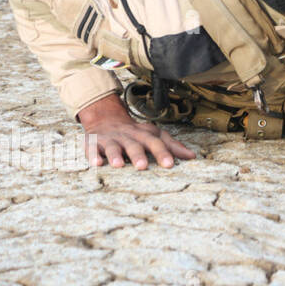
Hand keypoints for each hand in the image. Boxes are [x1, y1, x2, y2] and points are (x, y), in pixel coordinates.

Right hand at [77, 92, 195, 169]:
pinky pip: (92, 149)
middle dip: (138, 155)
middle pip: (134, 144)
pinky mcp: (94, 142)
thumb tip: (192, 156)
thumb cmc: (135, 133)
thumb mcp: (154, 135)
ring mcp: (111, 139)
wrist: (106, 119)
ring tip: (119, 165)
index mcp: (144, 134)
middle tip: (143, 166)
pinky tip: (96, 163)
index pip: (156, 142)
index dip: (163, 152)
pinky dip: (93, 155)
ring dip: (116, 155)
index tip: (170, 164)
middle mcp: (128, 136)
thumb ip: (172, 146)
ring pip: (113, 146)